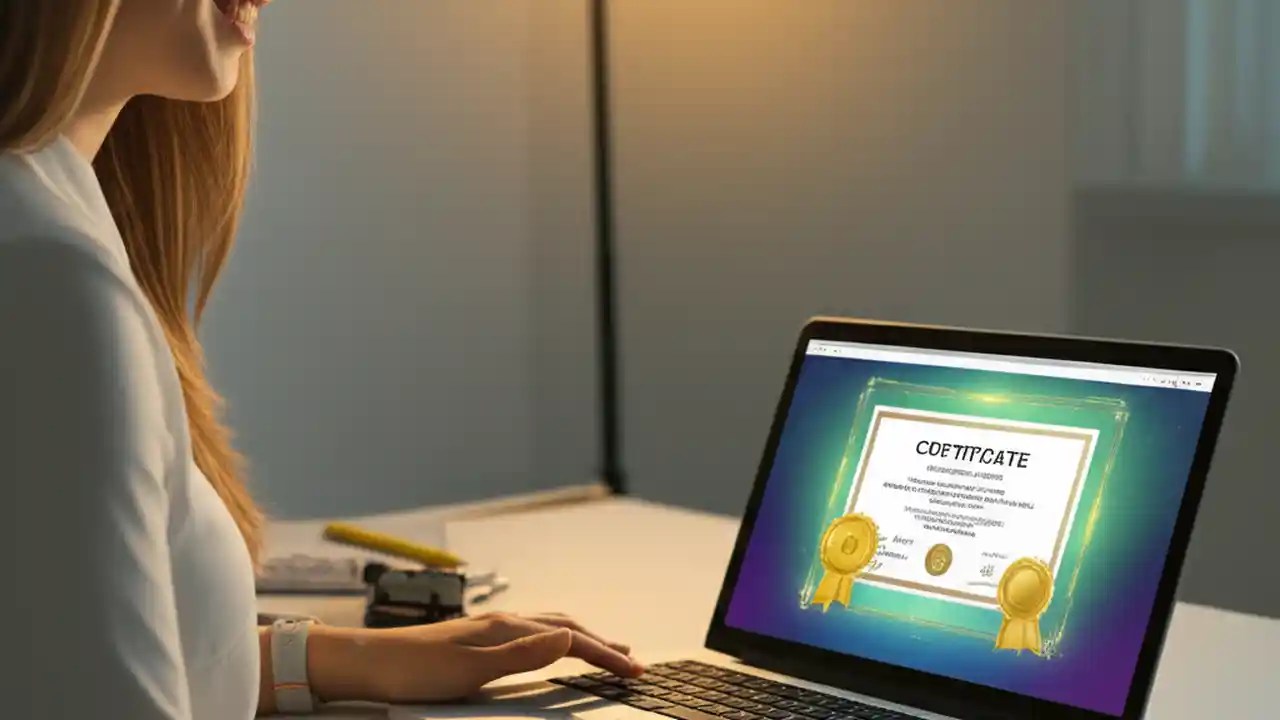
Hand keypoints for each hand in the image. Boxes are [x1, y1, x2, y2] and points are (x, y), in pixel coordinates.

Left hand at [310, 612, 642, 704]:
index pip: (571, 640)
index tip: (635, 670)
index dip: (606, 655)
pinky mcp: (475, 637)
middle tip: (630, 660)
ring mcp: (488, 627)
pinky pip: (529, 632)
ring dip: (579, 636)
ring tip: (599, 647)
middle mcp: (503, 622)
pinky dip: (553, 636)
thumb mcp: (472, 671)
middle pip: (565, 627)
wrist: (366, 662)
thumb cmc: (416, 672)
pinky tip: (545, 644)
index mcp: (508, 629)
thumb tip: (572, 634)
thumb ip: (524, 654)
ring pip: (547, 626)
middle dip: (600, 643)